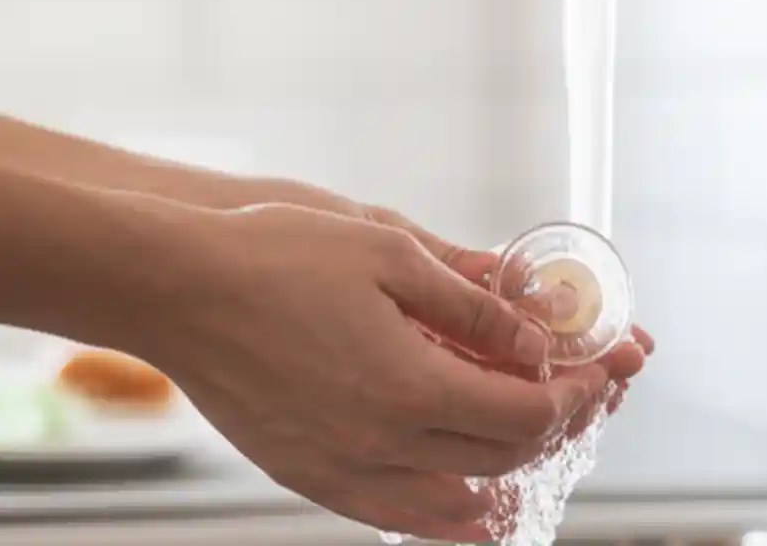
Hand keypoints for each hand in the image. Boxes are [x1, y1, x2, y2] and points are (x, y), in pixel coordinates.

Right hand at [137, 203, 615, 541]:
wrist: (173, 288)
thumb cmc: (278, 257)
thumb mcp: (390, 254)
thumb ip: (472, 306)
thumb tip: (534, 341)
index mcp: (410, 388)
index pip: (524, 415)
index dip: (572, 394)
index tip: (593, 369)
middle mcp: (380, 446)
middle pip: (499, 458)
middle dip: (551, 426)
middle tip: (570, 393)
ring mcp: (339, 470)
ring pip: (452, 503)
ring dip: (504, 477)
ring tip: (530, 448)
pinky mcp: (305, 476)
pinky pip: (391, 513)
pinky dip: (441, 513)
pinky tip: (462, 501)